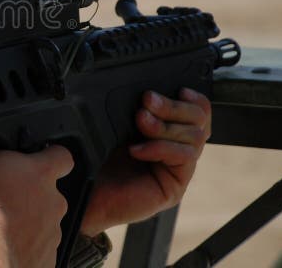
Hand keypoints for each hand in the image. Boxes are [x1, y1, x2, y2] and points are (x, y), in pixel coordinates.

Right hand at [0, 145, 73, 267]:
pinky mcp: (47, 260)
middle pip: (49, 193)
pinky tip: (3, 245)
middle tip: (3, 199)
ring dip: (26, 222)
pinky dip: (23, 246)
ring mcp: (52, 233)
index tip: (37, 161)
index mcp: (39, 172)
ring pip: (43, 223)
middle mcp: (52, 201)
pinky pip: (37, 248)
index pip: (62, 156)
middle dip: (30, 195)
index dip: (50, 157)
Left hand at [81, 88, 211, 235]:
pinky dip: (160, 147)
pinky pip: (183, 157)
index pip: (196, 108)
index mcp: (166, 129)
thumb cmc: (94, 158)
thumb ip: (135, 109)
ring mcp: (178, 167)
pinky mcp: (175, 185)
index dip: (190, 96)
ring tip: (139, 121)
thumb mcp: (114, 125)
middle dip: (173, 105)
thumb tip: (148, 92)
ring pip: (195, 136)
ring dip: (165, 125)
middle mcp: (176, 146)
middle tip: (147, 100)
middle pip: (199, 119)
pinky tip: (136, 150)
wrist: (83, 194)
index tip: (174, 87)